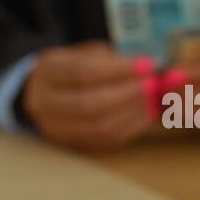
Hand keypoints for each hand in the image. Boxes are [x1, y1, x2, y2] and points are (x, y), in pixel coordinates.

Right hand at [21, 41, 154, 151]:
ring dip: (132, 113)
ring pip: (99, 127)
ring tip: (153, 98)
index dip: (118, 70)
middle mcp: (45, 103)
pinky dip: (132, 127)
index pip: (82, 72)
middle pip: (88, 104)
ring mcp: (57, 129)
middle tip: (153, 84)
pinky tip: (147, 113)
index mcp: (47, 72)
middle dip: (127, 94)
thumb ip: (115, 60)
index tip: (146, 64)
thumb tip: (151, 67)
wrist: (49, 93)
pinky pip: (107, 140)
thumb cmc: (75, 69)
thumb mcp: (88, 54)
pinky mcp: (74, 145)